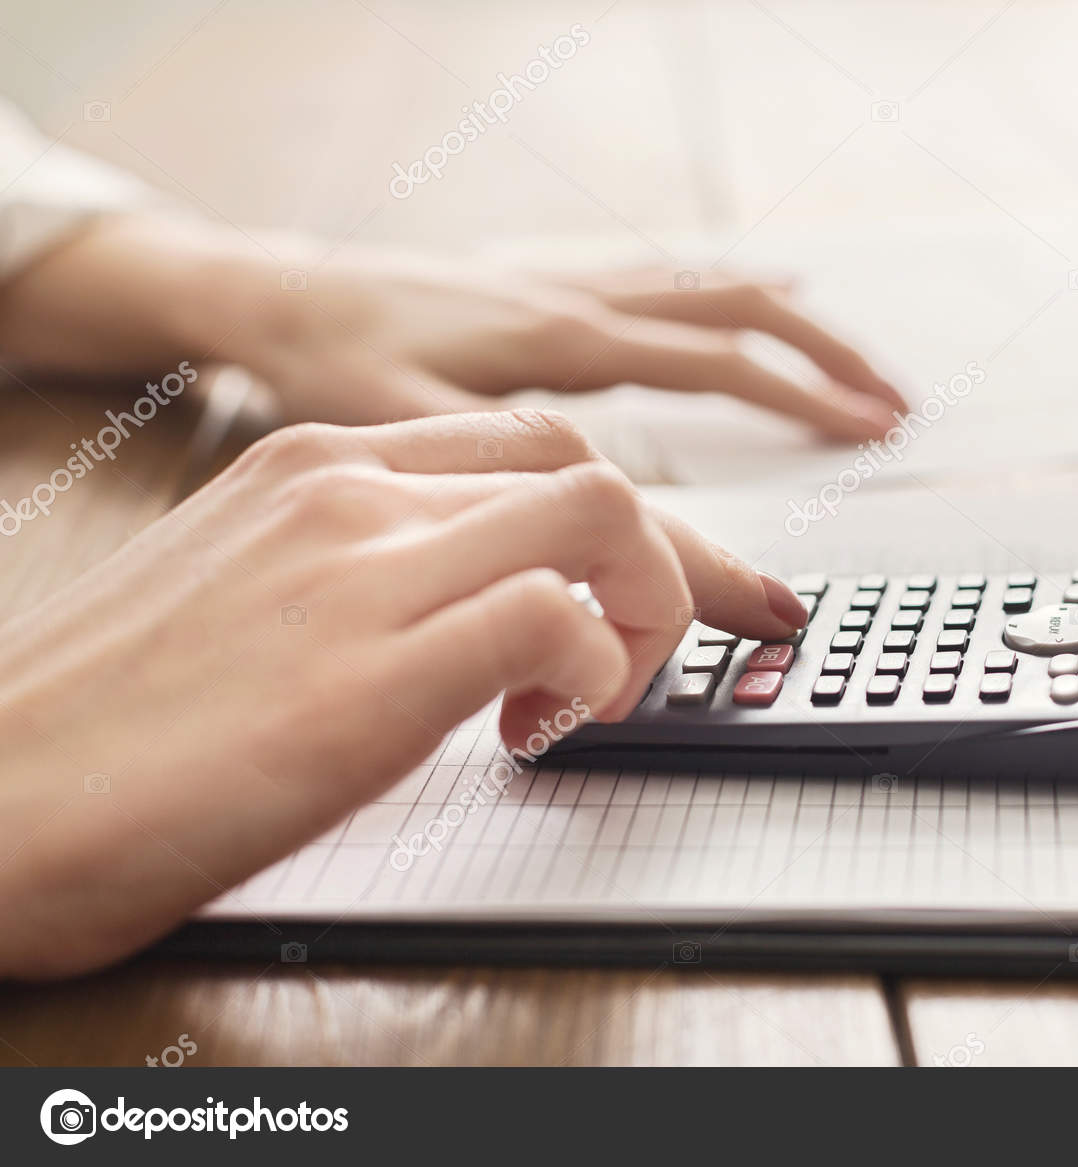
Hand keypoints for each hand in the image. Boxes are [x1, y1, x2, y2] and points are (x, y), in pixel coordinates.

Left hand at [0, 215, 907, 438]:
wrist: (266, 293)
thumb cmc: (325, 356)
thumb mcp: (400, 420)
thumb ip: (507, 475)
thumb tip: (617, 531)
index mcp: (563, 343)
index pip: (710, 387)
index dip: (795, 422)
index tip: (858, 463)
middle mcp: (581, 306)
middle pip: (737, 321)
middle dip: (824, 364)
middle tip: (892, 412)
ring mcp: (571, 293)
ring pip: (713, 295)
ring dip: (796, 330)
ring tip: (861, 371)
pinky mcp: (551, 295)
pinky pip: (670, 284)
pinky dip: (733, 299)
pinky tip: (758, 298)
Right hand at [0, 410, 806, 978]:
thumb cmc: (116, 725)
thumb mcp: (253, 596)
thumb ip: (372, 574)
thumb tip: (497, 615)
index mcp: (317, 467)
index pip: (532, 448)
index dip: (622, 526)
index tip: (656, 595)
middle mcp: (348, 492)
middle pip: (590, 469)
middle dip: (662, 567)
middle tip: (632, 660)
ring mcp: (359, 570)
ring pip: (604, 513)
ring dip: (647, 608)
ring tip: (591, 695)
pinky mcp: (369, 674)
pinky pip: (559, 617)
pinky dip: (597, 672)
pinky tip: (542, 730)